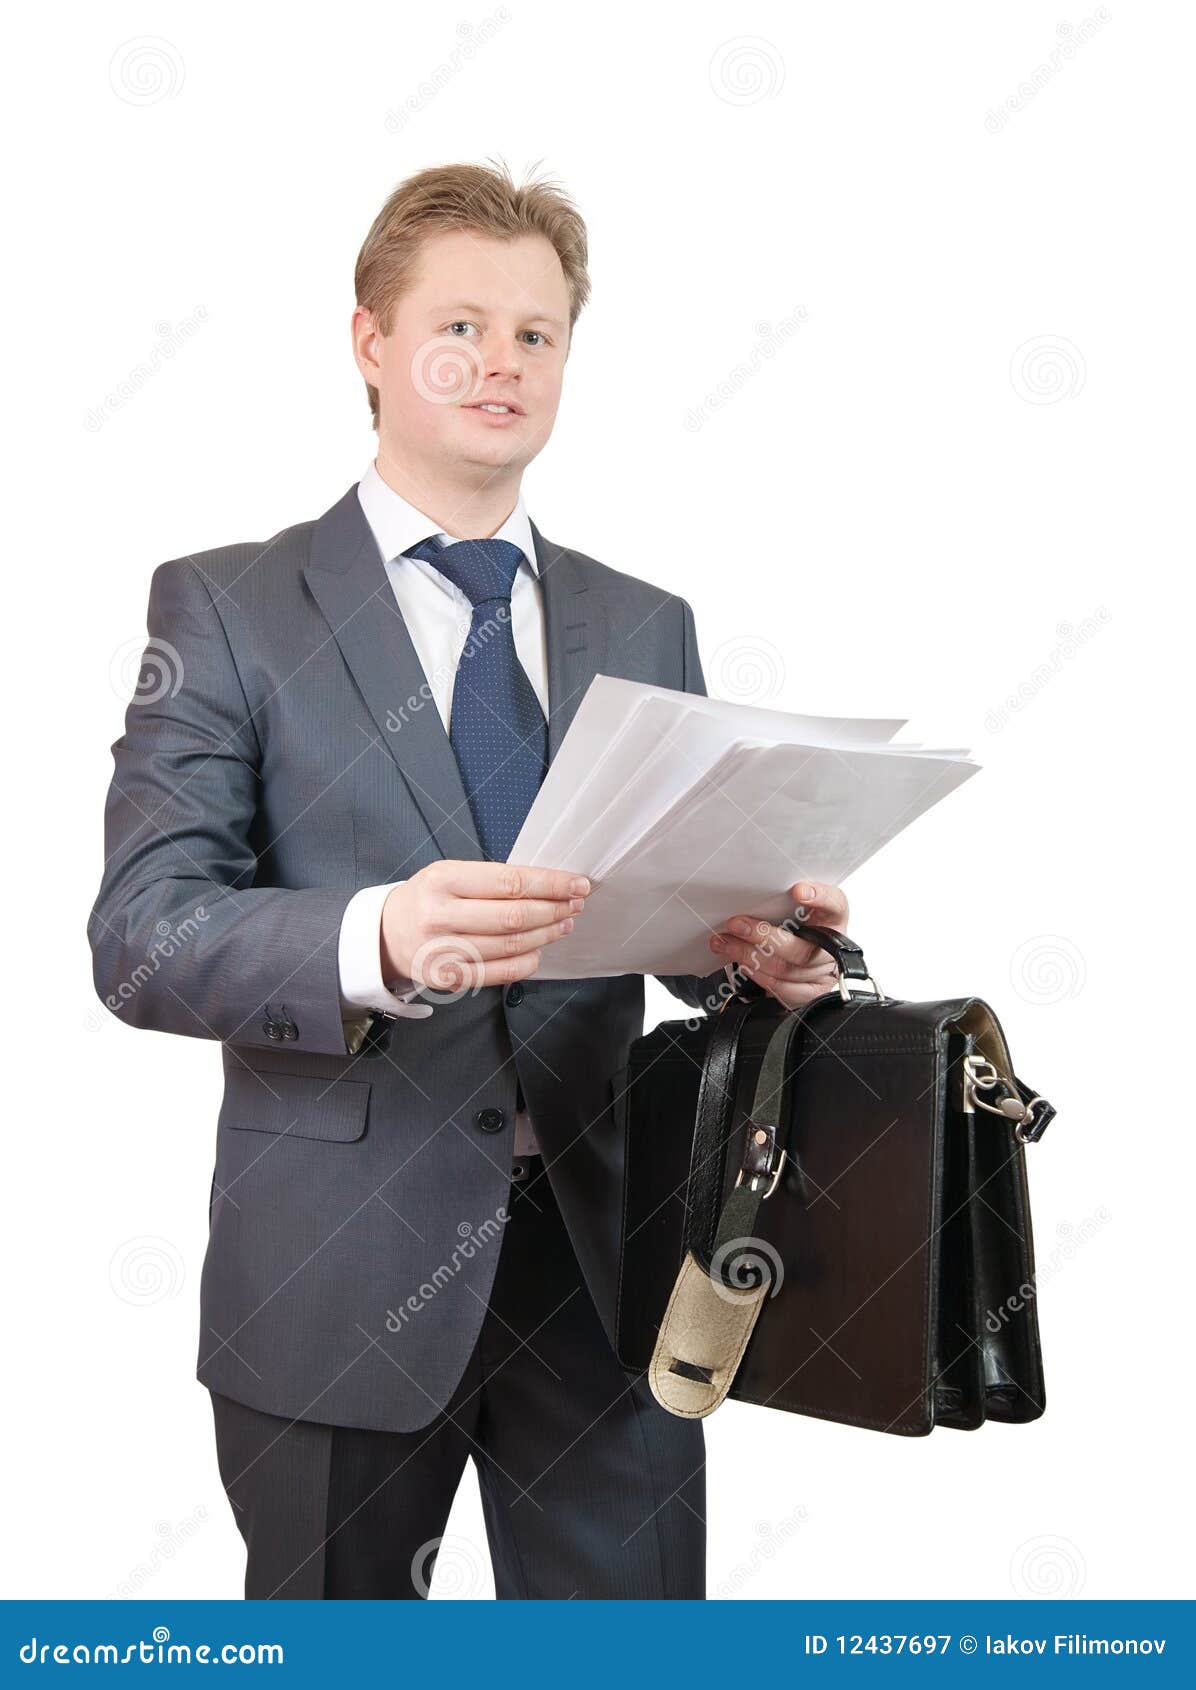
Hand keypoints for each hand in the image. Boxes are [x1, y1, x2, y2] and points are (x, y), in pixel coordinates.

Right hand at [381, 861, 589, 993]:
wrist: (386, 934)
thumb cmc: (427, 899)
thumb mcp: (449, 875)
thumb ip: (491, 880)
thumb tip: (547, 886)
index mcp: (443, 880)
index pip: (509, 882)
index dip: (550, 884)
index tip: (577, 884)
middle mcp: (440, 915)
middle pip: (513, 916)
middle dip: (554, 910)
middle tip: (575, 905)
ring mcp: (443, 951)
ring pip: (510, 946)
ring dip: (546, 935)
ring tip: (564, 924)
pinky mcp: (448, 978)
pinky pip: (500, 973)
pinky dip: (528, 961)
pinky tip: (539, 949)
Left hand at [709, 880, 849, 1009]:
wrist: (800, 958)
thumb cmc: (794, 926)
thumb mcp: (792, 909)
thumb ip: (781, 902)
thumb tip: (749, 894)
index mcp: (833, 918)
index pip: (835, 905)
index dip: (819, 897)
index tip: (798, 891)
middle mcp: (831, 947)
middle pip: (801, 948)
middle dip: (763, 935)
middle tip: (736, 924)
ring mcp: (822, 974)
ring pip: (785, 969)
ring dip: (748, 955)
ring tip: (725, 943)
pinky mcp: (810, 993)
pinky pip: (781, 989)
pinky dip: (757, 975)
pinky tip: (742, 963)